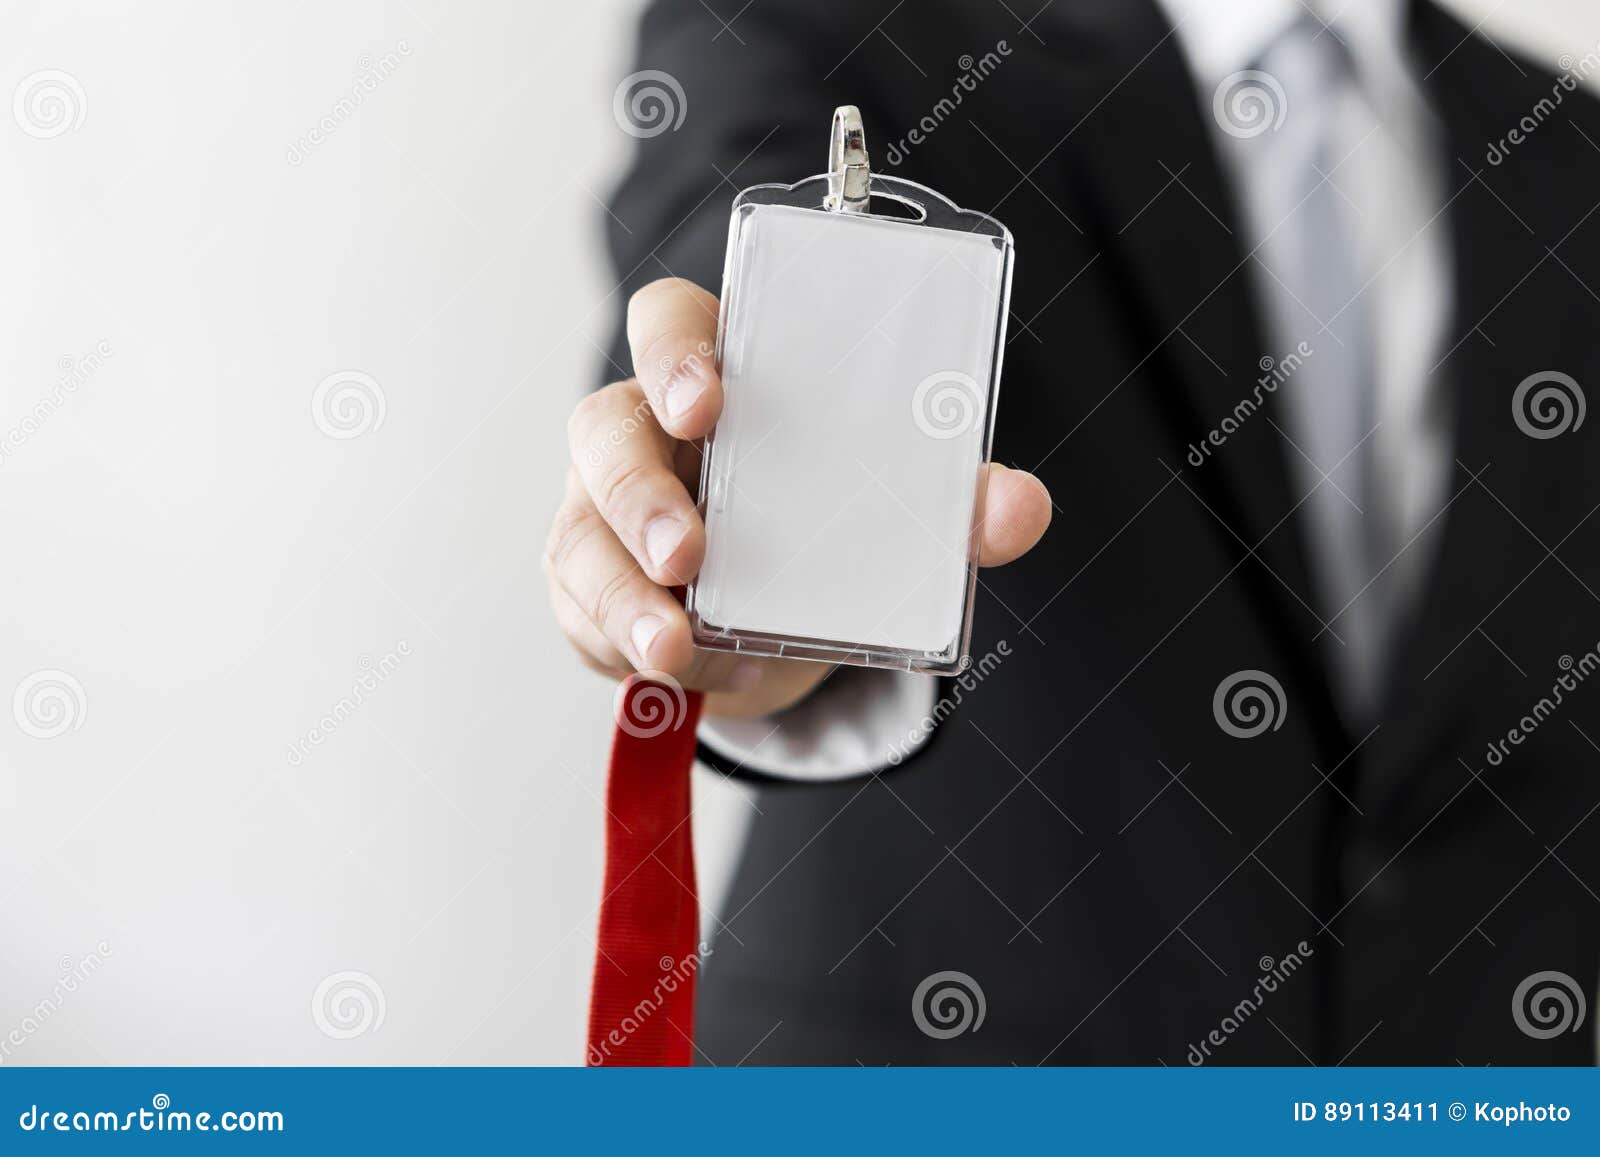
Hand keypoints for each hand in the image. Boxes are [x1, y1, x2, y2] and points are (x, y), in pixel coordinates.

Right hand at [547, 277, 1053, 718]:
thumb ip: (953, 505)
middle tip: (689, 553)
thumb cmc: (822, 526)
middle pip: (606, 430)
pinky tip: (686, 670)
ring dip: (623, 596)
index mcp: (716, 376)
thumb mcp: (892, 511)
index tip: (710, 402)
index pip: (668, 323)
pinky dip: (631, 651)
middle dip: (639, 493)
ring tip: (675, 646)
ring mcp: (604, 513)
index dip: (675, 352)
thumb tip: (1020, 507)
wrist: (776, 623)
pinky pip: (587, 618)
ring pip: (582, 537)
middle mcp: (644, 434)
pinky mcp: (590, 592)